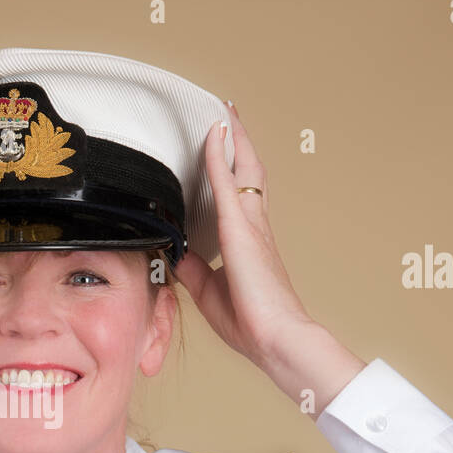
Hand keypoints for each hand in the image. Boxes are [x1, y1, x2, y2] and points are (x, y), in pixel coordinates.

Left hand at [172, 101, 315, 366]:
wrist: (275, 339)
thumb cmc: (251, 323)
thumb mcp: (209, 292)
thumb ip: (195, 270)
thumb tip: (177, 254)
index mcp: (249, 243)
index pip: (241, 196)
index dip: (233, 170)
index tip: (225, 148)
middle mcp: (254, 227)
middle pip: (249, 172)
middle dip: (240, 142)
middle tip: (230, 115)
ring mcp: (250, 226)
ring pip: (244, 169)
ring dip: (234, 139)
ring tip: (226, 113)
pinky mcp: (240, 230)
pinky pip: (226, 183)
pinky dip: (218, 156)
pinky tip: (214, 135)